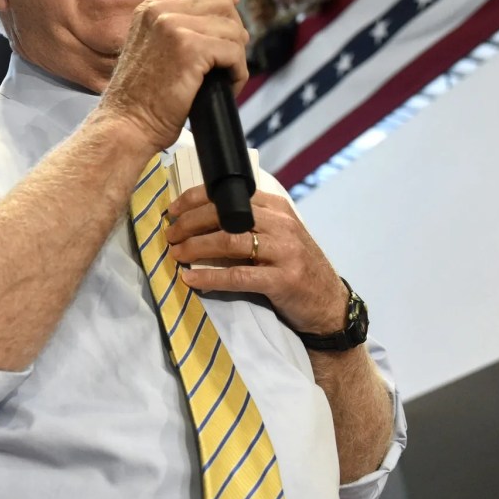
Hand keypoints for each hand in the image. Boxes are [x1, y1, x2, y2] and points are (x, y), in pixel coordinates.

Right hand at [98, 0, 248, 151]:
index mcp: (148, 10)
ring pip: (232, 27)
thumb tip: (221, 24)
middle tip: (226, 59)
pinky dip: (238, 72)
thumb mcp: (149, 50)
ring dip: (236, 56)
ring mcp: (173, 27)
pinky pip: (234, 51)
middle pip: (222, 0)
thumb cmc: (138, 100)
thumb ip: (173, 29)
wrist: (125, 125)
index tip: (230, 6)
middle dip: (233, 29)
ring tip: (223, 78)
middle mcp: (159, 12)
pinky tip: (226, 86)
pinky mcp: (189, 48)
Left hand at [164, 185, 345, 333]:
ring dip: (195, 247)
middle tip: (170, 234)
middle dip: (190, 223)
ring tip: (175, 253)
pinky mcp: (283, 280)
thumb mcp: (277, 236)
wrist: (329, 304)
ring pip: (228, 242)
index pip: (230, 195)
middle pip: (224, 216)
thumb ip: (249, 222)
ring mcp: (285, 252)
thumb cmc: (295, 267)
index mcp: (277, 208)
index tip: (173, 209)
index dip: (195, 199)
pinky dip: (209, 277)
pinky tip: (191, 279)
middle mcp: (282, 225)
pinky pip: (238, 277)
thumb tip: (199, 216)